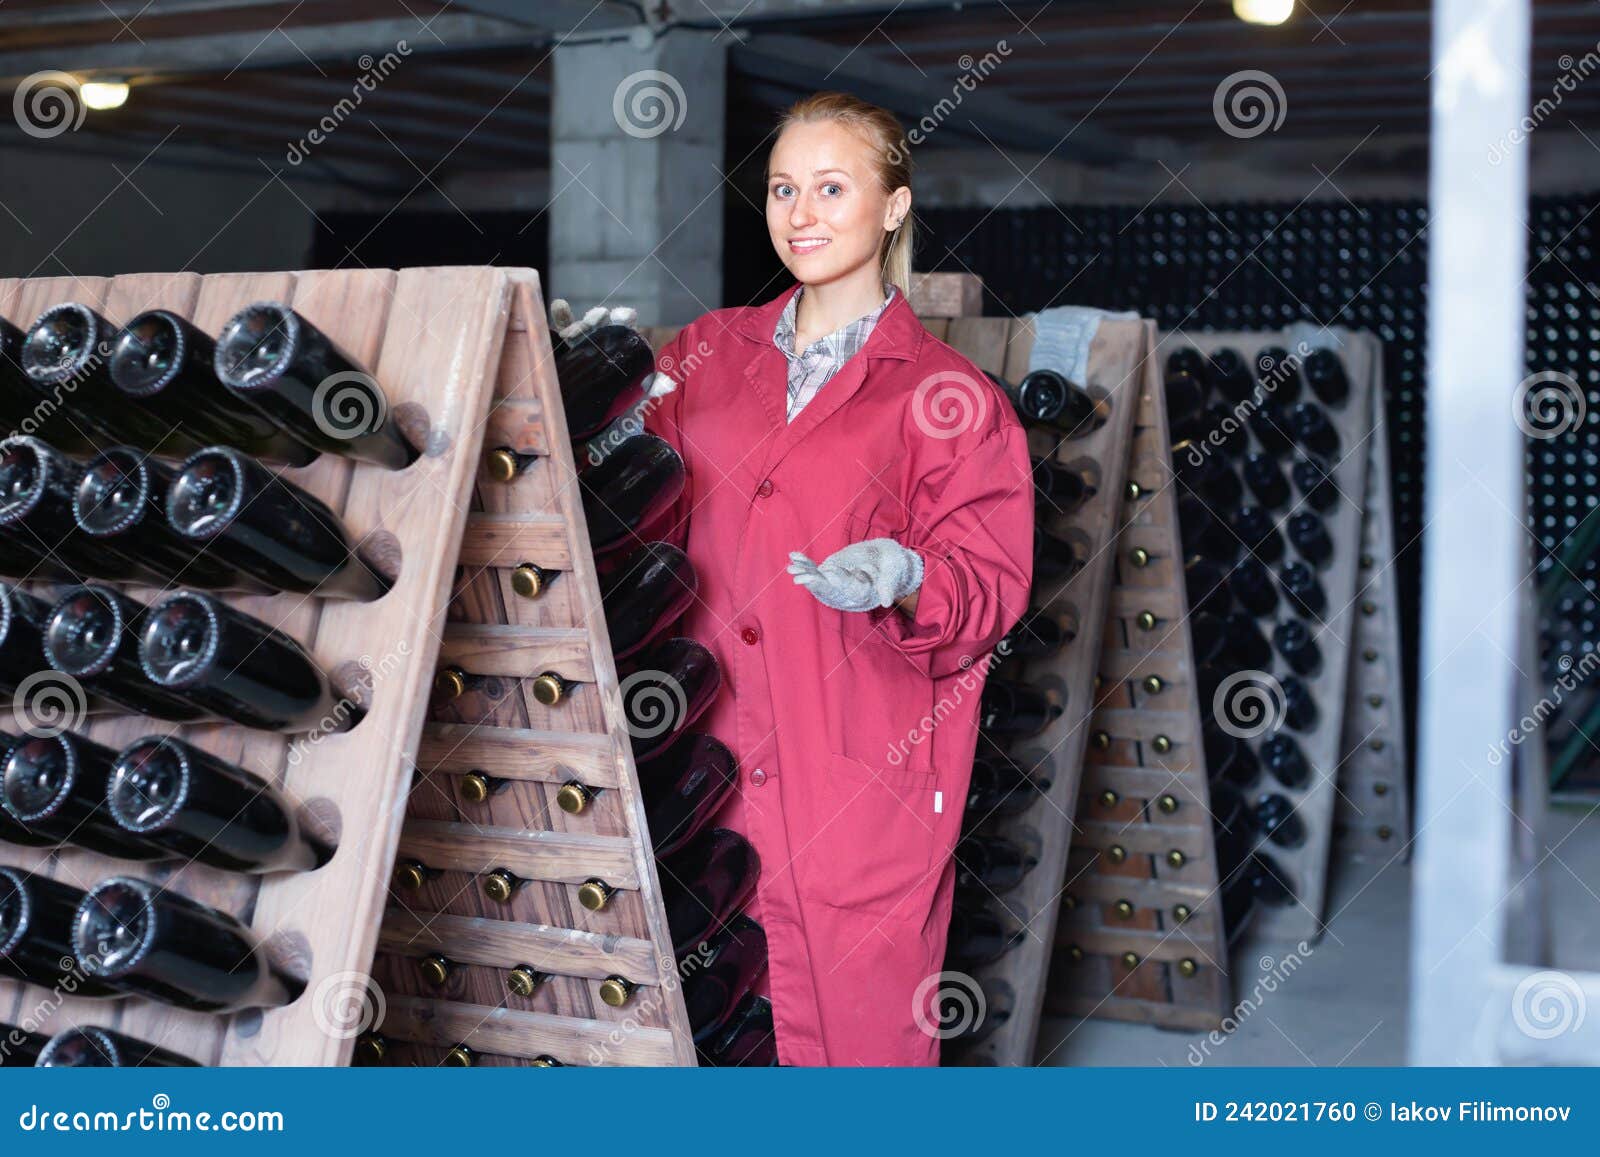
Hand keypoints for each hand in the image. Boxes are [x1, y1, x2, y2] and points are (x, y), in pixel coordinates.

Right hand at [550, 299, 676, 400]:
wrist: (602, 421)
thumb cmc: (625, 401)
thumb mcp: (640, 394)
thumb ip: (653, 387)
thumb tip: (669, 385)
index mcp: (624, 344)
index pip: (626, 324)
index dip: (624, 316)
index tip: (621, 317)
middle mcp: (606, 340)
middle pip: (602, 323)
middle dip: (598, 317)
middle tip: (596, 319)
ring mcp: (586, 345)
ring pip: (582, 328)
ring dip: (578, 323)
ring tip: (574, 330)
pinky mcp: (569, 353)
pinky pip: (564, 334)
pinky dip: (562, 318)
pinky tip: (559, 306)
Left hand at [787, 538, 923, 611]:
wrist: (886, 559)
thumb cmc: (893, 564)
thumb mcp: (894, 571)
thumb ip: (889, 584)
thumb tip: (886, 602)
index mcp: (863, 592)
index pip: (850, 588)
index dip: (840, 581)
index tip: (831, 572)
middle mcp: (847, 591)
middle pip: (829, 589)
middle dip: (814, 583)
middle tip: (800, 579)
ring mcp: (836, 581)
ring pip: (818, 580)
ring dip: (804, 574)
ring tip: (791, 569)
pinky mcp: (829, 572)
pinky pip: (815, 569)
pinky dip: (804, 563)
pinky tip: (793, 556)